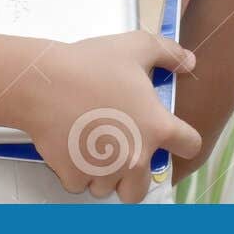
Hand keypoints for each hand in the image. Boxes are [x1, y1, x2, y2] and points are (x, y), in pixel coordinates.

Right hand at [8, 30, 202, 202]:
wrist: (43, 82)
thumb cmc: (89, 64)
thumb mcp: (136, 46)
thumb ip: (169, 52)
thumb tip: (189, 62)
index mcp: (156, 127)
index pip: (190, 146)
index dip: (183, 140)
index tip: (170, 137)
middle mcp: (136, 157)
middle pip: (142, 188)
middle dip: (132, 174)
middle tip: (117, 150)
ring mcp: (105, 171)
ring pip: (108, 188)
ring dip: (101, 174)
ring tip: (89, 145)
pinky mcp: (75, 176)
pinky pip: (79, 184)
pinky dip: (74, 172)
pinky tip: (69, 147)